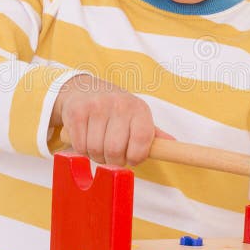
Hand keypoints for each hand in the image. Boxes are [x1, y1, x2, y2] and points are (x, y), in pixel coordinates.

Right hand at [51, 74, 171, 166]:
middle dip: (113, 160)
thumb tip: (172, 145)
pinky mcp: (77, 112)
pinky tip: (86, 139)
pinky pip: (79, 146)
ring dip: (96, 156)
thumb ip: (153, 134)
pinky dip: (82, 149)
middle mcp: (119, 105)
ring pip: (95, 150)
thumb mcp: (137, 117)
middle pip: (115, 150)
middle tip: (111, 155)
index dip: (135, 158)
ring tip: (99, 146)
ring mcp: (97, 107)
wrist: (85, 89)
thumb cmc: (116, 110)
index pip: (142, 142)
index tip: (130, 158)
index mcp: (139, 109)